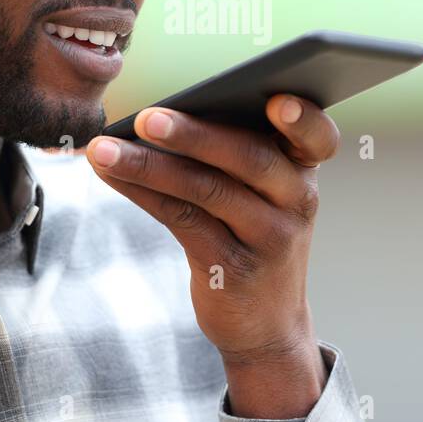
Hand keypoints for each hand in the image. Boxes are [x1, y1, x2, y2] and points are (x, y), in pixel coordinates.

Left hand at [85, 94, 339, 418]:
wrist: (266, 321)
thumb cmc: (254, 231)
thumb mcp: (264, 191)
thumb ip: (236, 150)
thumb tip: (161, 113)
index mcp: (304, 168)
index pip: (319, 138)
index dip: (304, 120)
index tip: (279, 100)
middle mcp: (296, 200)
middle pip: (249, 159)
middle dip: (195, 136)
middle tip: (145, 119)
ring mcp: (269, 237)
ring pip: (207, 191)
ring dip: (149, 166)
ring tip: (103, 149)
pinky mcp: (233, 268)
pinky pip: (183, 221)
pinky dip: (143, 193)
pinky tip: (111, 175)